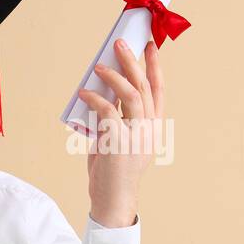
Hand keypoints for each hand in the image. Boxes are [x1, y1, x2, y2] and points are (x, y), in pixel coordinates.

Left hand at [77, 38, 164, 226]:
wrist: (113, 199)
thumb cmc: (112, 170)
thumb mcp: (117, 138)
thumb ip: (115, 117)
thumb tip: (101, 91)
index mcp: (153, 126)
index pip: (159, 90)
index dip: (155, 66)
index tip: (149, 46)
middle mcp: (149, 128)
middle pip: (145, 86)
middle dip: (133, 61)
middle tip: (120, 43)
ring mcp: (137, 135)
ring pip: (132, 95)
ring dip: (115, 76)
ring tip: (98, 66)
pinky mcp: (119, 142)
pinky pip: (108, 112)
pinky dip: (95, 99)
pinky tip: (83, 93)